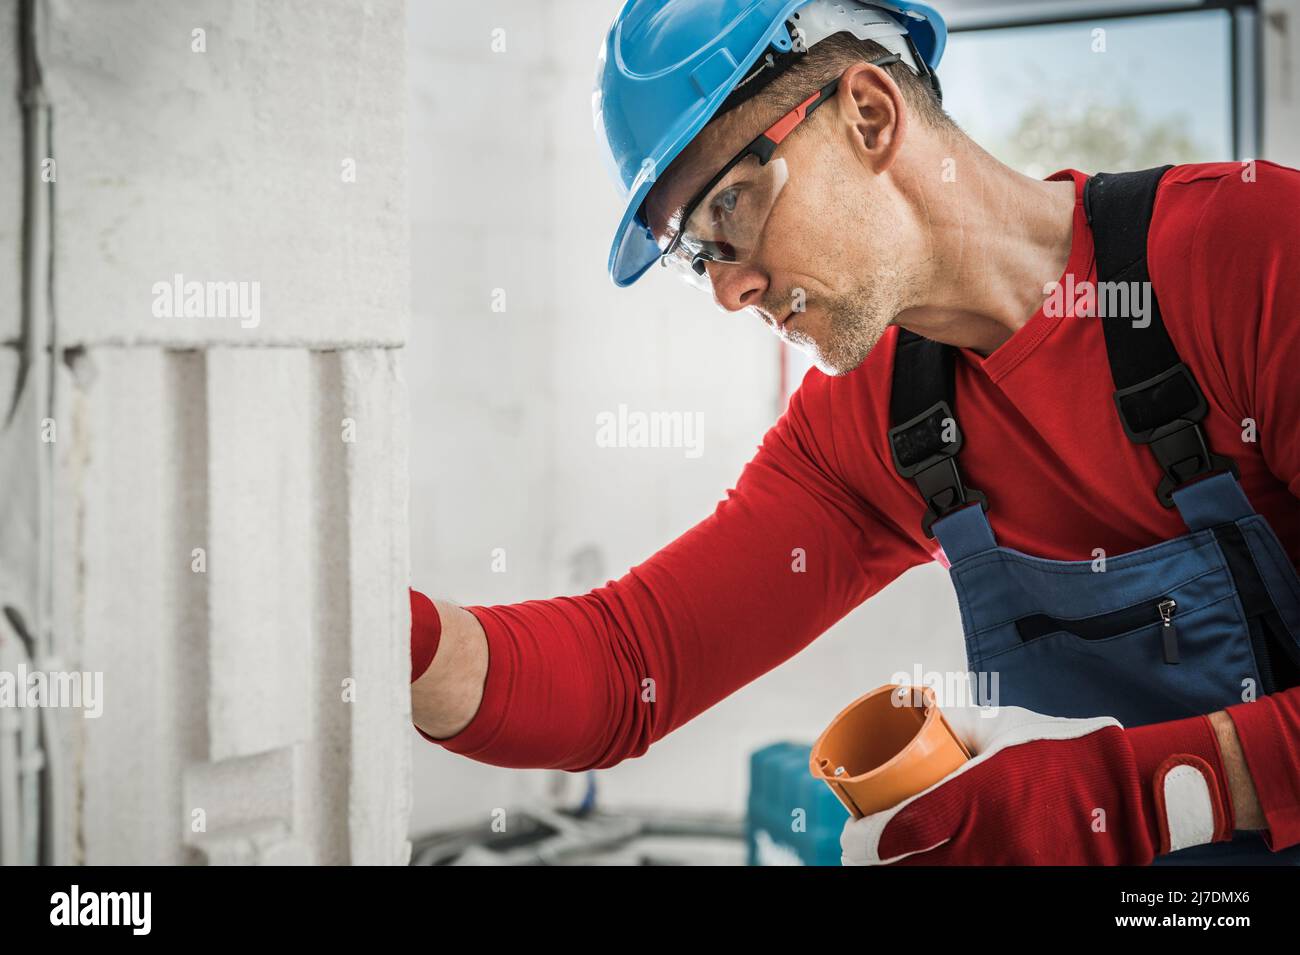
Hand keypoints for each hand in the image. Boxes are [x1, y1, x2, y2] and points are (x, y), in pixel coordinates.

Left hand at [839, 700, 1235, 865]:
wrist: (1131, 792)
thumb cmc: (1062, 751)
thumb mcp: (1001, 725)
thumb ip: (954, 721)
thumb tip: (909, 712)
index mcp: (972, 799)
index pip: (894, 833)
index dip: (861, 841)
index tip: (852, 835)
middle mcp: (985, 845)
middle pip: (906, 872)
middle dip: (876, 865)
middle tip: (865, 852)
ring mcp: (1009, 874)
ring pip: (937, 884)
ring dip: (910, 875)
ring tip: (894, 863)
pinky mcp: (1030, 889)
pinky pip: (976, 891)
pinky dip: (947, 881)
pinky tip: (934, 872)